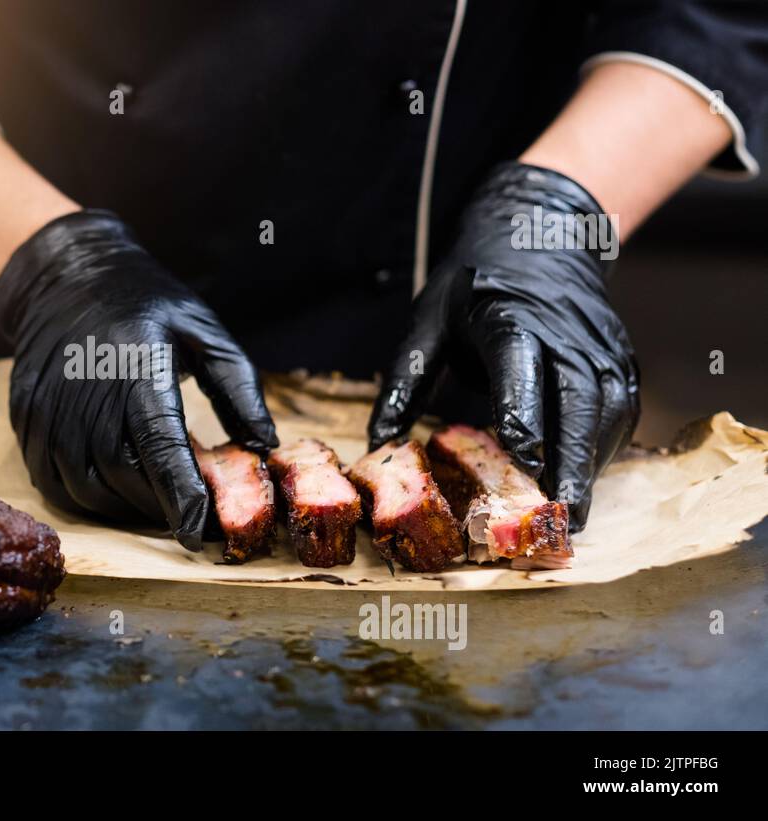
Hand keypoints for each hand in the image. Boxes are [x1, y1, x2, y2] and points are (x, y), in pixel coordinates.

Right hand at [0, 210, 276, 548]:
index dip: (181, 495)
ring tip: (156, 504)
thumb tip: (265, 445)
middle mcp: (87, 394)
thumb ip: (239, 388)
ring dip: (126, 509)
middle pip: (124, 477)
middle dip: (161, 507)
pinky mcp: (27, 421)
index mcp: (138, 368)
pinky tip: (114, 491)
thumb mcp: (204, 330)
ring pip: (88, 488)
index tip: (199, 531)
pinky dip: (88, 500)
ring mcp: (50, 410)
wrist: (65, 277)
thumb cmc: (146, 304)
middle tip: (191, 514)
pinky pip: (54, 483)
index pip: (160, 447)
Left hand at [369, 162, 639, 529]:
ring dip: (593, 464)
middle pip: (579, 400)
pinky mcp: (619, 358)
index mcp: (510, 318)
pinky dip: (605, 450)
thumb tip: (380, 442)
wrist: (539, 232)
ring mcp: (600, 346)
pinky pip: (619, 410)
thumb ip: (406, 379)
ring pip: (609, 411)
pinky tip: (582, 482)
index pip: (522, 367)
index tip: (522, 461)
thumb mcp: (428, 319)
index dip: (525, 414)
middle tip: (562, 516)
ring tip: (573, 515)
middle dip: (574, 461)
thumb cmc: (475, 283)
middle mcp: (565, 333)